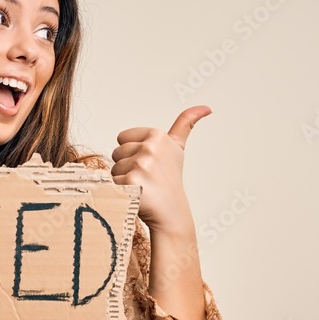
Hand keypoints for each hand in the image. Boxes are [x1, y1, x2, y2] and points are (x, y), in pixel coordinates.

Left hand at [110, 105, 211, 233]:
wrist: (171, 212)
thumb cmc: (170, 180)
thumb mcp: (178, 148)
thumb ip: (185, 124)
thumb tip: (206, 107)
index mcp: (158, 135)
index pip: (122, 138)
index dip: (132, 152)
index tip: (149, 163)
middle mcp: (150, 148)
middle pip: (116, 153)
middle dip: (127, 166)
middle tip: (146, 178)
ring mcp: (141, 165)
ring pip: (113, 168)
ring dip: (123, 179)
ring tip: (143, 186)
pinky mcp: (131, 182)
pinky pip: (112, 183)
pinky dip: (120, 191)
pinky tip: (136, 195)